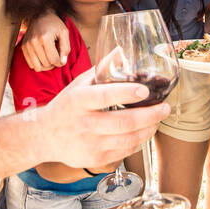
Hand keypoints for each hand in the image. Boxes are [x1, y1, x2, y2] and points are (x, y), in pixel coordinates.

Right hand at [21, 10, 69, 70]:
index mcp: (45, 38)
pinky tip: (42, 57)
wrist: (39, 15)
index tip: (62, 59)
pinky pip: (30, 64)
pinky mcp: (23, 47)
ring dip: (45, 66)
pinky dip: (38, 64)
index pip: (53, 59)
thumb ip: (66, 48)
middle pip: (46, 64)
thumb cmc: (54, 24)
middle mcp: (34, 42)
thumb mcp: (64, 33)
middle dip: (53, 64)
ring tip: (50, 59)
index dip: (60, 62)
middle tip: (56, 57)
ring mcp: (27, 45)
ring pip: (37, 67)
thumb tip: (62, 62)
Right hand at [36, 68, 170, 167]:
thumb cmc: (66, 106)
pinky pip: (124, 151)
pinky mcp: (95, 158)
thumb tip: (122, 50)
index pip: (104, 96)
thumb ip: (102, 69)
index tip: (145, 90)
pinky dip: (138, 141)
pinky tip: (143, 132)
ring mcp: (90, 143)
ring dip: (148, 129)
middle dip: (150, 115)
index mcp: (78, 100)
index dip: (127, 93)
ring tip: (157, 119)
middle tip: (164, 107)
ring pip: (128, 139)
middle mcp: (84, 123)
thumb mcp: (79, 84)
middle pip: (123, 122)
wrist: (45, 136)